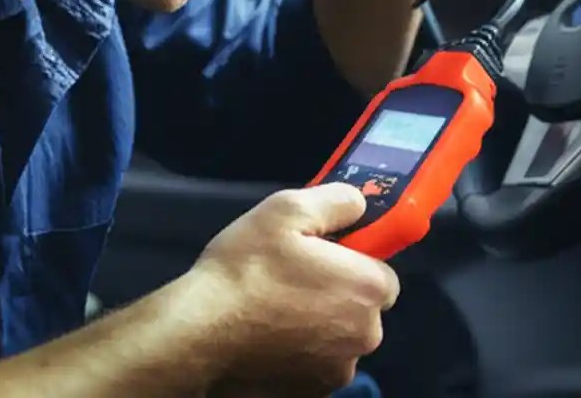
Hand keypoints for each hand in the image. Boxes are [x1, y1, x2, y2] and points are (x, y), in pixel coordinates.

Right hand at [193, 183, 399, 396]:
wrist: (198, 335)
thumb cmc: (247, 269)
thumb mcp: (288, 209)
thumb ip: (337, 202)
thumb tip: (359, 205)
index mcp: (369, 290)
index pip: (382, 274)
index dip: (352, 263)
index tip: (321, 259)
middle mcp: (365, 336)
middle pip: (361, 310)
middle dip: (335, 297)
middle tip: (292, 281)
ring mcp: (337, 372)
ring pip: (336, 341)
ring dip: (317, 328)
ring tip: (272, 311)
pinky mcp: (309, 394)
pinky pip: (313, 366)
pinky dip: (297, 355)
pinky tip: (265, 339)